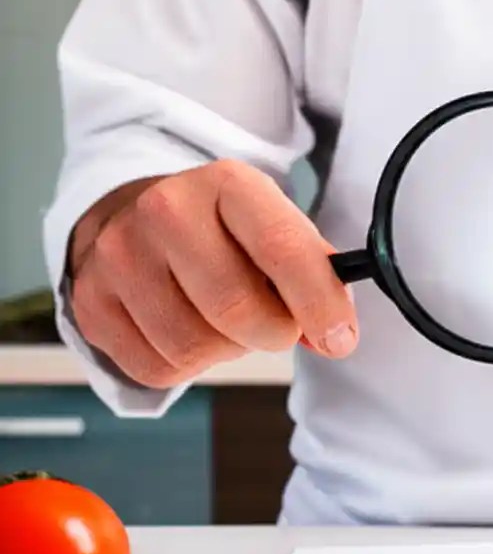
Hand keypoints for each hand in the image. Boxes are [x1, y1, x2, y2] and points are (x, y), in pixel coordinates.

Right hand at [67, 159, 357, 388]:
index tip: (340, 338)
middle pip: (237, 310)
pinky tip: (186, 328)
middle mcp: (165, 210)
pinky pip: (158, 369)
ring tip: (222, 319)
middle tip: (275, 324)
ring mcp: (120, 255)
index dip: (318, 303)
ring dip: (226, 349)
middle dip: (272, 333)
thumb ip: (315, 275)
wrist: (138, 219)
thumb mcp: (278, 228)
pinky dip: (186, 365)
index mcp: (228, 184)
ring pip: (195, 348)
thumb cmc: (227, 234)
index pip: (283, 249)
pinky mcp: (92, 302)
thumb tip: (334, 336)